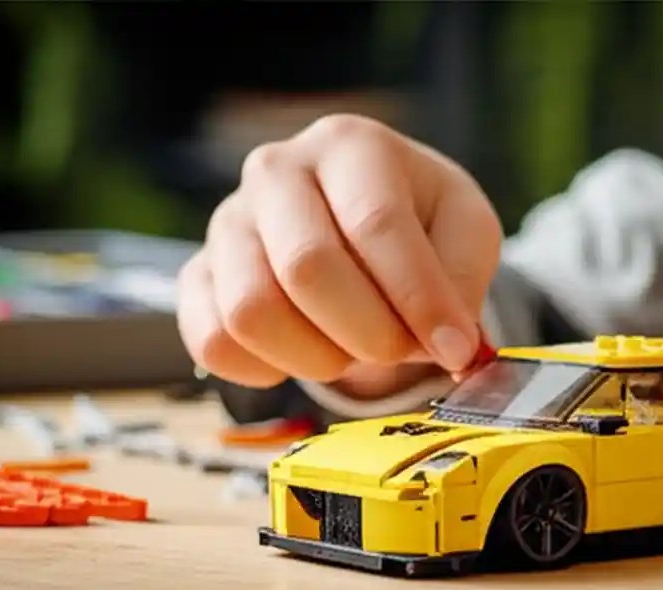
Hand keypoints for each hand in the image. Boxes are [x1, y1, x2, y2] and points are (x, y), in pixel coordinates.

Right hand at [176, 114, 502, 389]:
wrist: (359, 221)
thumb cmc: (419, 220)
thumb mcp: (464, 228)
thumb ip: (463, 276)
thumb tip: (449, 342)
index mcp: (349, 144)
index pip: (376, 224)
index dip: (419, 298)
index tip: (454, 349)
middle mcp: (276, 170)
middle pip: (308, 268)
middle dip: (369, 333)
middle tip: (401, 350)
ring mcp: (227, 222)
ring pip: (252, 311)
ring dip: (318, 357)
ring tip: (352, 349)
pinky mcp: (198, 274)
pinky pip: (213, 341)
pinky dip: (264, 370)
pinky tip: (303, 354)